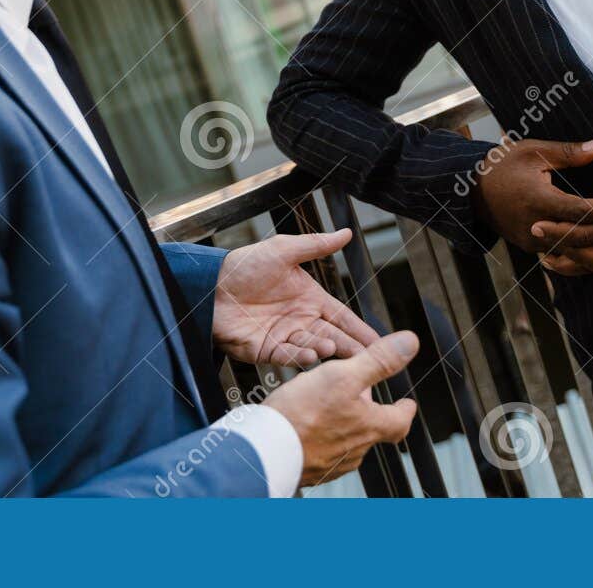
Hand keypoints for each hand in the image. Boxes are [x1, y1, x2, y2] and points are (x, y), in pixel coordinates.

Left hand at [213, 229, 378, 366]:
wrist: (210, 286)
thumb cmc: (245, 266)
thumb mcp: (283, 250)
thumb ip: (316, 245)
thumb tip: (346, 232)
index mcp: (310, 299)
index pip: (343, 318)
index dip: (361, 330)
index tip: (381, 344)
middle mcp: (301, 321)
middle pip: (334, 338)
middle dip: (351, 350)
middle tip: (367, 360)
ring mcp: (285, 338)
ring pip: (313, 349)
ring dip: (323, 351)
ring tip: (330, 349)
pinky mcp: (266, 351)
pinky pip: (287, 357)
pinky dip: (299, 358)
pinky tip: (309, 355)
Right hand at [265, 331, 419, 485]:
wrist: (266, 450)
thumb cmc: (303, 415)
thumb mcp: (344, 375)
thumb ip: (378, 360)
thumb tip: (408, 343)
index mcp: (369, 427)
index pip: (400, 422)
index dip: (405, 410)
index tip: (407, 404)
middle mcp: (354, 450)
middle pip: (372, 431)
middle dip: (369, 413)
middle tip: (361, 397)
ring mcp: (331, 463)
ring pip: (346, 443)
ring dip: (342, 426)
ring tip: (329, 408)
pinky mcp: (308, 468)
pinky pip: (321, 453)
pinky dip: (319, 439)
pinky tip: (305, 428)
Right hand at [472, 138, 592, 255]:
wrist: (470, 190)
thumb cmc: (503, 166)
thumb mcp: (533, 151)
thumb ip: (567, 152)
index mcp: (538, 199)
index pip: (578, 209)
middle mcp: (537, 225)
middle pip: (577, 245)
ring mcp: (533, 240)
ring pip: (571, 255)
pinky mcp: (531, 246)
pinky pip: (561, 255)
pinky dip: (582, 261)